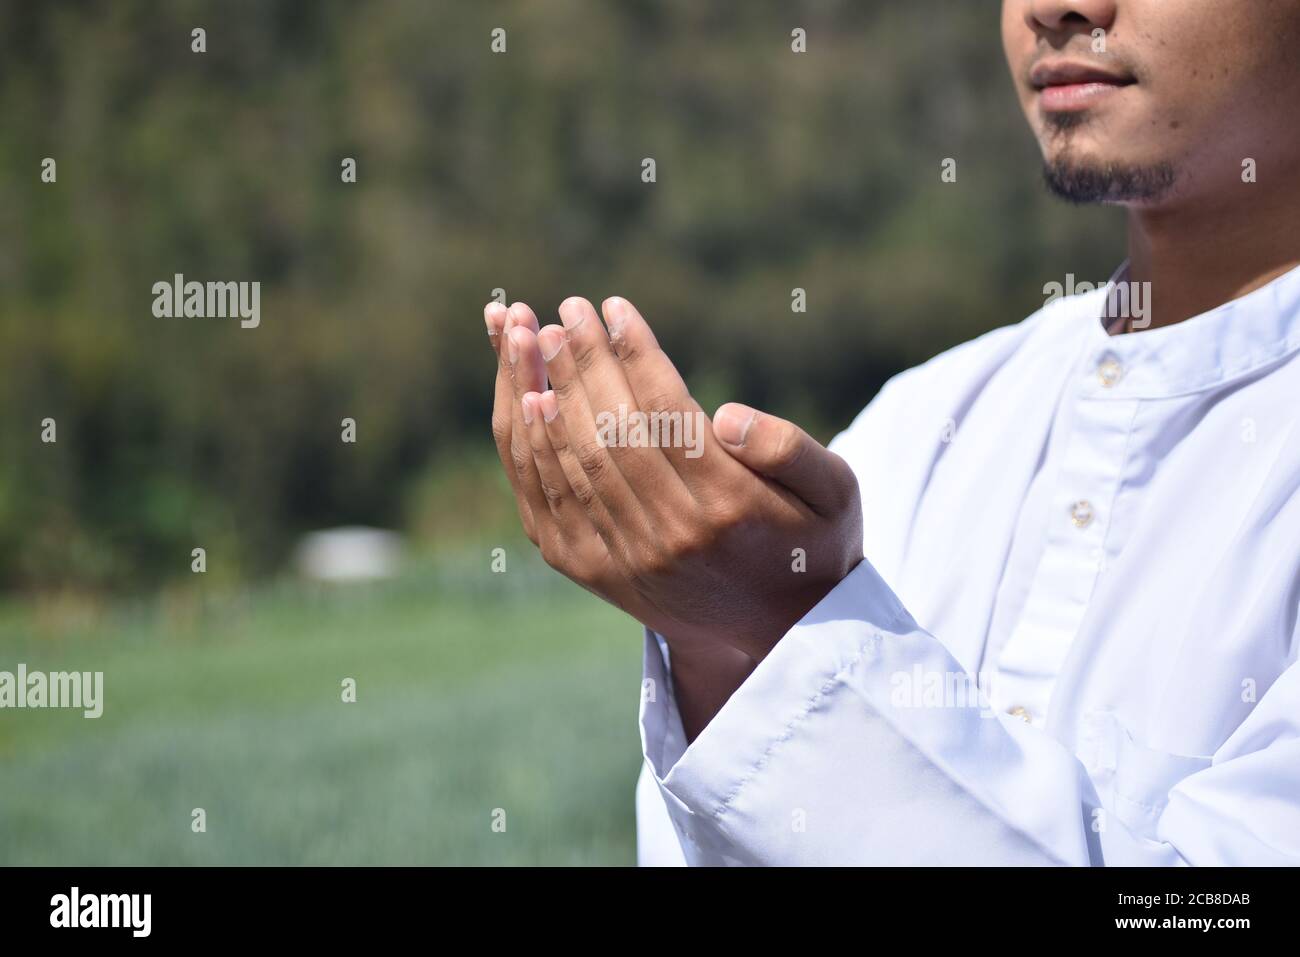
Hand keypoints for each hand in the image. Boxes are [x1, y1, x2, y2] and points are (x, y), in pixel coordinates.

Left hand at [485, 295, 862, 662]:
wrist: (776, 633)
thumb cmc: (811, 543)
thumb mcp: (834, 491)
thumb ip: (789, 448)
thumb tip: (726, 415)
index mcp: (728, 506)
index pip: (666, 412)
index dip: (634, 354)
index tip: (614, 305)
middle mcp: (670, 534)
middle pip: (610, 430)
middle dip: (582, 362)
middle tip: (567, 308)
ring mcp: (625, 556)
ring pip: (571, 461)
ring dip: (545, 392)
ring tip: (533, 336)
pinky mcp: (594, 569)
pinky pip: (549, 498)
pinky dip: (532, 446)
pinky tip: (527, 399)